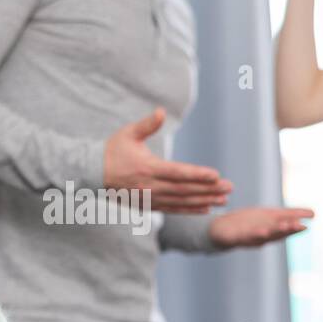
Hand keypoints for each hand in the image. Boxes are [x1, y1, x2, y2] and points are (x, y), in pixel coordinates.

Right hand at [104, 107, 232, 213]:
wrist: (93, 174)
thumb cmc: (113, 150)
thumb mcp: (128, 134)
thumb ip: (147, 124)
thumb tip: (161, 111)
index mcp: (148, 168)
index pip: (178, 173)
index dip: (198, 175)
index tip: (216, 175)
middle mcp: (151, 186)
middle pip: (185, 190)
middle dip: (208, 190)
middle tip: (229, 188)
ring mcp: (150, 198)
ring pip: (182, 202)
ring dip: (204, 201)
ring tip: (223, 200)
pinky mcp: (149, 204)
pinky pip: (173, 209)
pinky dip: (190, 209)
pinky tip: (205, 208)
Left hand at [208, 205, 313, 248]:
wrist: (220, 230)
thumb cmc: (247, 223)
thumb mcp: (269, 217)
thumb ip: (289, 216)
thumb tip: (313, 213)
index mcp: (270, 229)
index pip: (286, 227)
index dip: (297, 223)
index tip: (311, 217)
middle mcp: (262, 236)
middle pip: (277, 233)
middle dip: (288, 230)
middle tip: (301, 225)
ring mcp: (248, 238)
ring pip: (263, 236)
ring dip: (274, 232)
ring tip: (284, 226)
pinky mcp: (235, 238)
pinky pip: (245, 237)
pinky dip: (254, 235)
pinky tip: (261, 231)